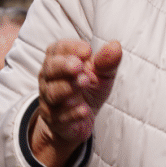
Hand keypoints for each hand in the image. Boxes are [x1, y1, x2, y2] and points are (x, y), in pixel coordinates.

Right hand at [29, 39, 121, 166]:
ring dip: (68, 87)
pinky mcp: (55, 120)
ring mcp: (50, 100)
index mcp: (59, 61)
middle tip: (78, 67)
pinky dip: (73, 113)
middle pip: (50, 69)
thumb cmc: (89, 89)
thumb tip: (115, 46)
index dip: (71, 48)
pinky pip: (60, 116)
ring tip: (84, 83)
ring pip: (52, 92)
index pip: (58, 49)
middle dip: (64, 66)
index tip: (87, 51)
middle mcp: (50, 79)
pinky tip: (84, 110)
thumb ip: (106, 61)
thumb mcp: (101, 74)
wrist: (80, 119)